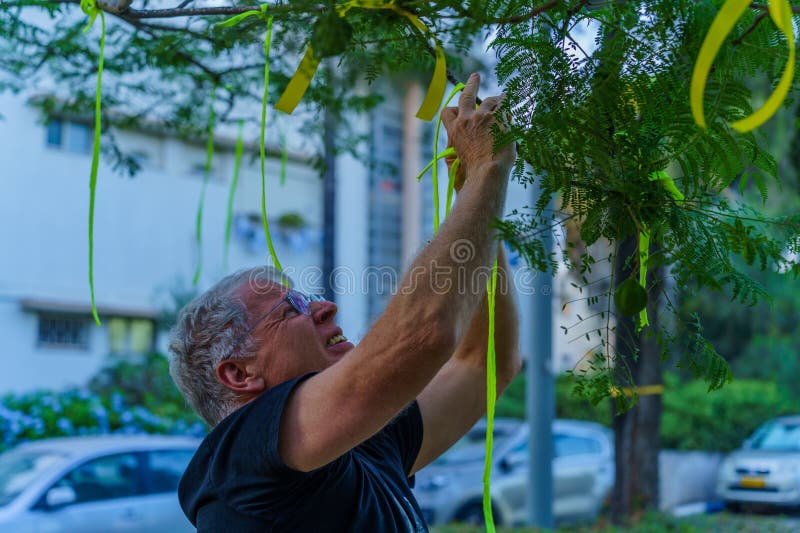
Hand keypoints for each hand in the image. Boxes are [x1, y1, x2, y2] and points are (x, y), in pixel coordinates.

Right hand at [440, 73, 515, 190]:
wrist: (487, 173)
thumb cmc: (471, 172)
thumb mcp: (455, 160)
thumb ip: (456, 147)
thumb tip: (456, 144)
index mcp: (455, 130)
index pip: (448, 112)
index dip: (454, 110)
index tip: (460, 109)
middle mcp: (468, 119)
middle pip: (467, 94)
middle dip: (471, 83)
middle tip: (475, 76)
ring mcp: (485, 117)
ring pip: (492, 99)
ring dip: (498, 99)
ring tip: (504, 98)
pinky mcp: (500, 119)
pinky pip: (506, 108)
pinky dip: (508, 111)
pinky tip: (512, 115)